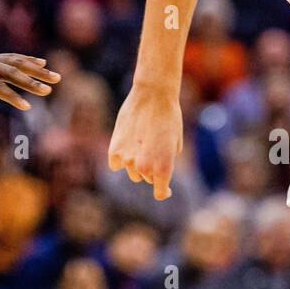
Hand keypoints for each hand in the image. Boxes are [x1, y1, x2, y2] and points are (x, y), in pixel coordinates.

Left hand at [0, 42, 59, 126]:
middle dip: (32, 81)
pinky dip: (28, 61)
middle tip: (50, 89)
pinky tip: (42, 62)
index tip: (27, 107)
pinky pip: (12, 59)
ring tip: (56, 76)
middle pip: (12, 71)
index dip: (11, 97)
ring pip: (17, 63)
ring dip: (37, 70)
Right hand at [107, 84, 183, 199]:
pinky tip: (127, 144)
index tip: (164, 190)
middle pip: (146, 178)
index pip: (160, 193)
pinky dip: (121, 158)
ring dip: (136, 163)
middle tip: (154, 149)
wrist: (153, 95)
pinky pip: (116, 164)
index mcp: (164, 168)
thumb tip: (157, 169)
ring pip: (131, 172)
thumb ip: (166, 160)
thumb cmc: (169, 117)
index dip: (163, 192)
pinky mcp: (114, 150)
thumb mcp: (175, 142)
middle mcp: (145, 168)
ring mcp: (128, 160)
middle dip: (151, 169)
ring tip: (141, 143)